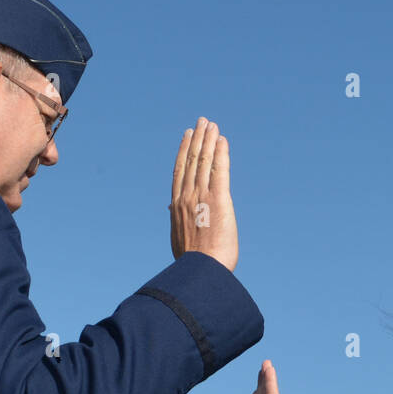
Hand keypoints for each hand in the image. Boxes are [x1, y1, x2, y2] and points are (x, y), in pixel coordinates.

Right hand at [170, 118, 237, 270]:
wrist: (202, 271)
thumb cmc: (193, 262)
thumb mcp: (178, 238)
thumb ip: (177, 220)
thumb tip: (170, 210)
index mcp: (176, 206)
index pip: (180, 171)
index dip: (183, 151)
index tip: (187, 136)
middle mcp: (187, 197)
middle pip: (191, 160)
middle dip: (197, 139)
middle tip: (202, 122)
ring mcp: (201, 197)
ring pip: (204, 161)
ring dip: (208, 140)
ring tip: (212, 125)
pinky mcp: (219, 199)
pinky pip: (220, 170)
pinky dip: (220, 152)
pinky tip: (222, 139)